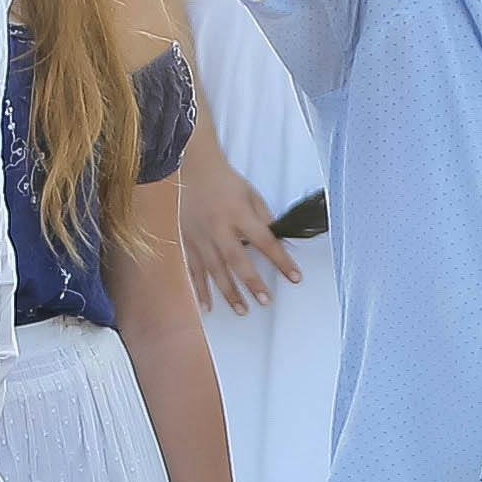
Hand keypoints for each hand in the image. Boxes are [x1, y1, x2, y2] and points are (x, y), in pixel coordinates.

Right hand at [172, 135, 298, 316]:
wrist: (192, 170)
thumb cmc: (225, 182)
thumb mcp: (251, 194)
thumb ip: (264, 218)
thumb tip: (276, 240)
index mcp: (239, 213)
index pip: (265, 241)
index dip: (281, 260)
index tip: (295, 277)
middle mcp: (219, 227)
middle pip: (237, 260)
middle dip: (252, 282)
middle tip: (265, 301)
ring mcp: (200, 237)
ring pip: (214, 270)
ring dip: (228, 292)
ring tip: (241, 310)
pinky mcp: (187, 242)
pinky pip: (193, 270)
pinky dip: (199, 289)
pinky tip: (206, 306)